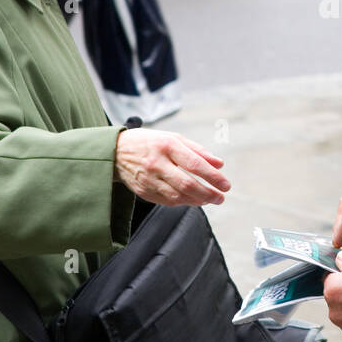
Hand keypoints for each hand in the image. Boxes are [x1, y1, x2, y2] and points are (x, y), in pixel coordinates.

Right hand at [114, 129, 229, 205]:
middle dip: (208, 194)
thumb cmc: (150, 142)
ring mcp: (148, 179)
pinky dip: (183, 202)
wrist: (115, 151)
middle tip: (221, 198)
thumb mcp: (174, 138)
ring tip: (209, 199)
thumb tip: (220, 164)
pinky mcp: (143, 191)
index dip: (213, 177)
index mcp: (167, 146)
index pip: (195, 165)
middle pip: (187, 184)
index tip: (226, 185)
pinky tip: (192, 200)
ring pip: (178, 197)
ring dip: (197, 201)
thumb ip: (198, 151)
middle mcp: (157, 163)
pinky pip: (167, 201)